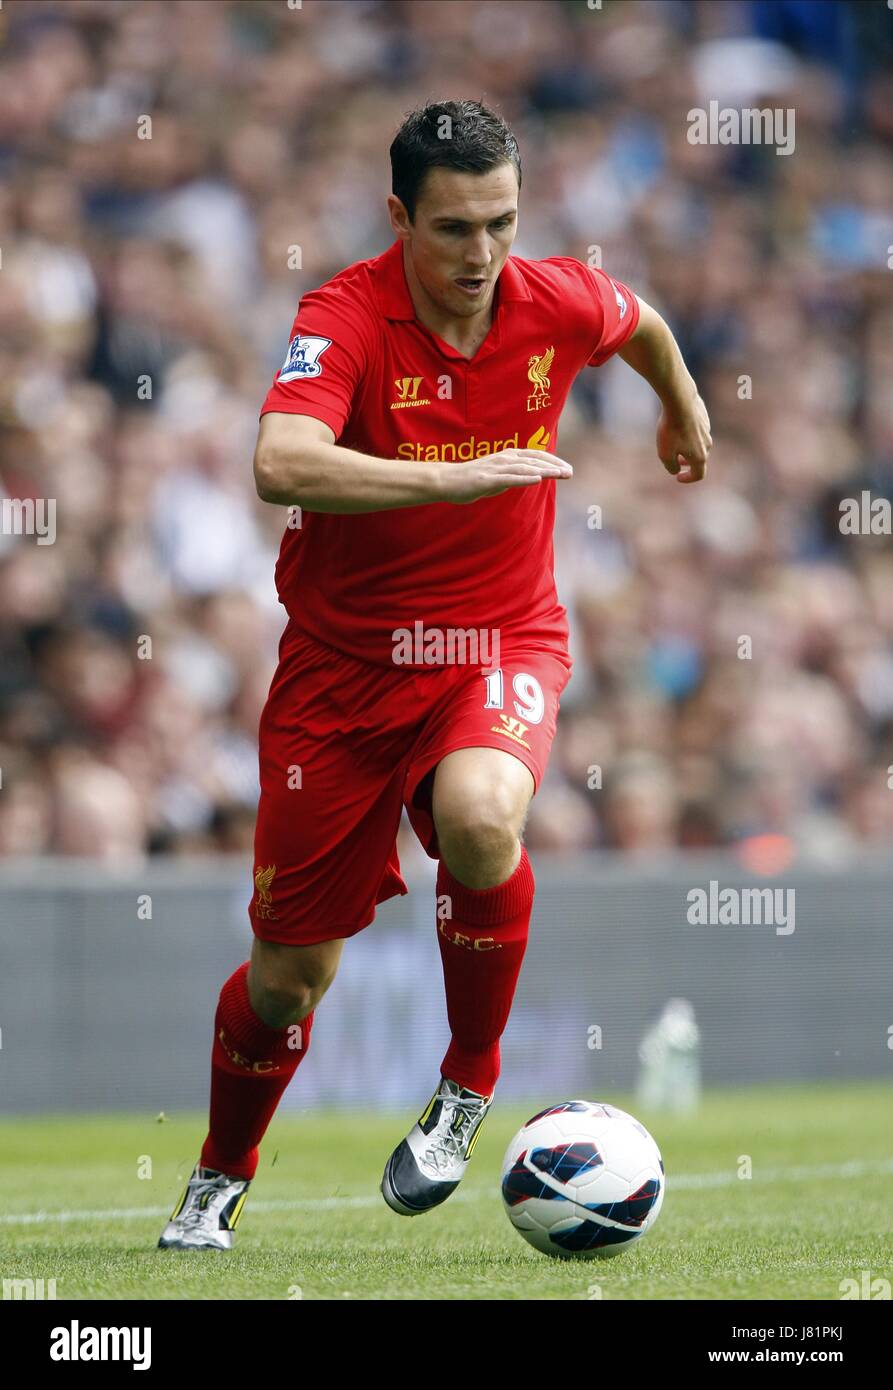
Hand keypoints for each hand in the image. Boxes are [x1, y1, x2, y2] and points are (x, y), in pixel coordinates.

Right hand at [440, 448, 572, 503]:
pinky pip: (509, 478)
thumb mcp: (496, 477)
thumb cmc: (470, 479)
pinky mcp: (487, 479)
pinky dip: (524, 478)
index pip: (535, 456)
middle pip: (534, 460)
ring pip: (525, 467)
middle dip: (554, 466)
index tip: (566, 468)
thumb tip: (526, 479)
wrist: (446, 480)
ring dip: (545, 471)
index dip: (552, 461)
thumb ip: (512, 476)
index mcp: (507, 456)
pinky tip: (538, 479)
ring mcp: (496, 468)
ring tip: (561, 475)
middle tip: (571, 472)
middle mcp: (504, 459)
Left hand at [657, 393, 711, 483]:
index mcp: (700, 456)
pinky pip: (697, 430)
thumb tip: (676, 469)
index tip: (678, 477)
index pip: (699, 474)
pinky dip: (689, 433)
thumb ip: (671, 466)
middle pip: (699, 459)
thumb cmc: (671, 429)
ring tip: (674, 442)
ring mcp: (707, 430)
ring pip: (699, 443)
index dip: (688, 479)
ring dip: (688, 447)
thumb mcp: (665, 454)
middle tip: (676, 461)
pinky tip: (677, 426)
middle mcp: (707, 444)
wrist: (680, 401)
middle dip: (687, 463)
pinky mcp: (704, 418)